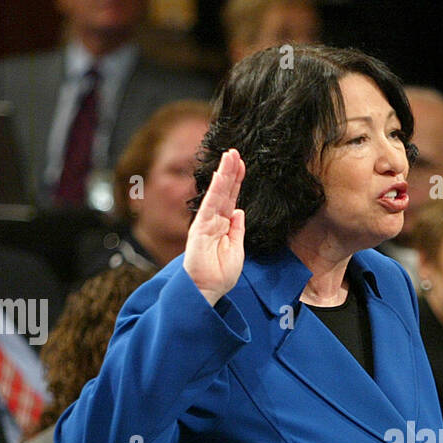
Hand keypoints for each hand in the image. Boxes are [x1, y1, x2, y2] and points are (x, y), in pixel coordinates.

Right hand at [183, 149, 245, 306]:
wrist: (207, 290)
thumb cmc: (220, 275)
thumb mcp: (237, 250)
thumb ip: (238, 230)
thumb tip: (239, 211)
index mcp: (224, 226)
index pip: (232, 199)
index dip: (237, 182)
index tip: (242, 165)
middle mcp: (214, 221)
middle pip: (224, 191)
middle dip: (230, 171)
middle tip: (235, 151)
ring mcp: (206, 222)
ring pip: (218, 193)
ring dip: (224, 174)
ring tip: (231, 155)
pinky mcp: (200, 227)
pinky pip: (210, 204)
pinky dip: (215, 189)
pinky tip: (220, 175)